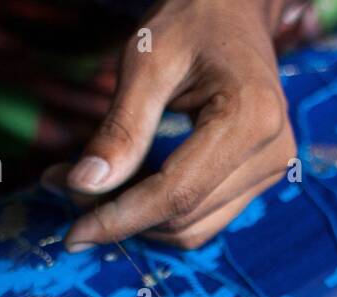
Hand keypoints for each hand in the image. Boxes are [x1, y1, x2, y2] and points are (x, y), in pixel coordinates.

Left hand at [59, 0, 294, 249]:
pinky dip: (159, 214)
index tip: (71, 234)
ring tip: (92, 187)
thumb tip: (83, 187)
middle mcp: (272, 154)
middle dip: (118, 215)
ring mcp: (272, 171)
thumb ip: (120, 128)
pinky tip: (127, 188)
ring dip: (137, 221)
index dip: (120, 219)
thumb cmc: (191, 21)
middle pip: (182, 217)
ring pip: (192, 229)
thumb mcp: (146, 61)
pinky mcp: (261, 179)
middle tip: (64, 184)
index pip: (177, 194)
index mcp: (251, 118)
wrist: (235, 10)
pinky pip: (203, 218)